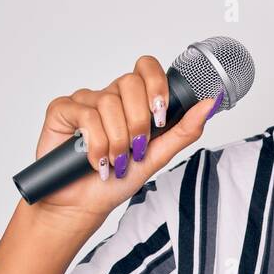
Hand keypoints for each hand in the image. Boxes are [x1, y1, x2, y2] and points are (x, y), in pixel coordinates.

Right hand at [30, 55, 220, 227]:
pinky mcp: (62, 110)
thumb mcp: (159, 155)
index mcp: (134, 101)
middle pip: (129, 83)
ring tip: (114, 162)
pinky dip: (95, 143)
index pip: (147, 68)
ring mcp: (84, 101)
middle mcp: (109, 96)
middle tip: (136, 148)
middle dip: (138, 122)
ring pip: (108, 102)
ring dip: (116, 141)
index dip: (156, 87)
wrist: (84, 204)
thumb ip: (185, 129)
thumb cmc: (119, 179)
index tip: (160, 117)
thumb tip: (211, 103)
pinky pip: (84, 114)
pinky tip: (94, 160)